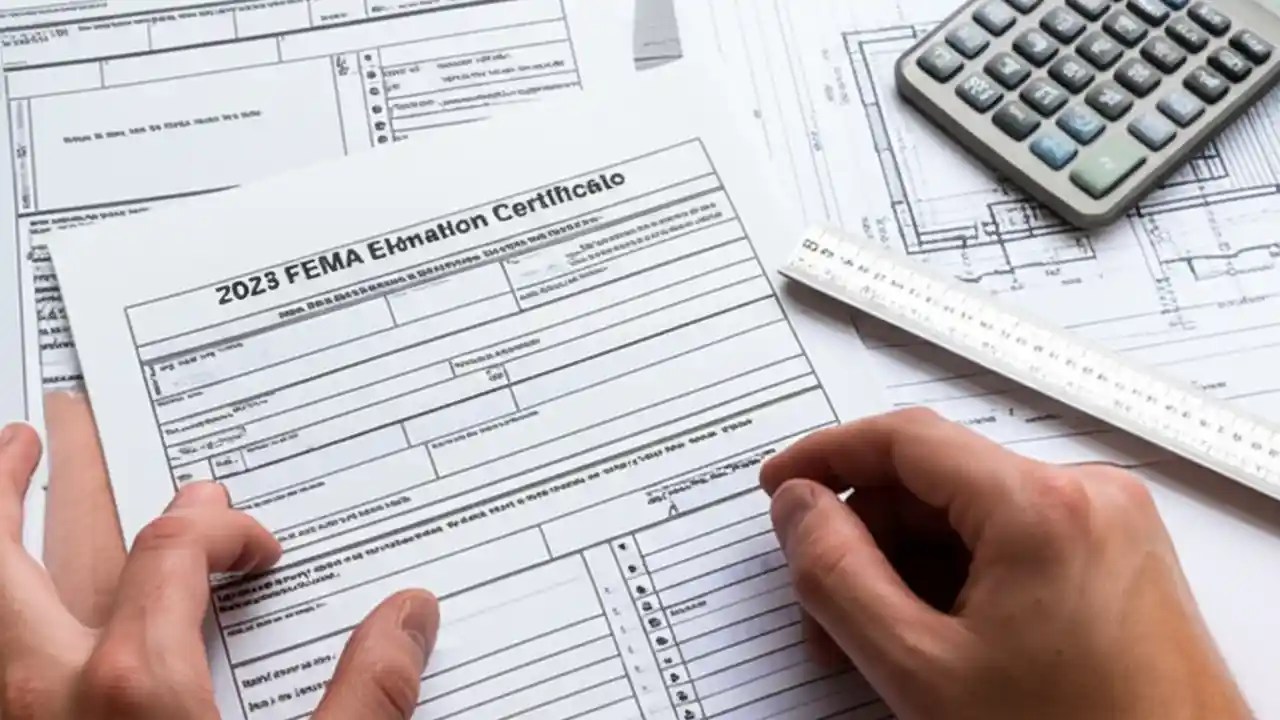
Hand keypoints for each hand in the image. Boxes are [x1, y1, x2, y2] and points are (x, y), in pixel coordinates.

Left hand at [0, 394, 438, 718]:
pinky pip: (4, 670)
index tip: (258, 550)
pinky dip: (12, 628)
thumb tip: (411, 614)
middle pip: (6, 563)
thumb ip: (365, 693)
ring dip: (0, 552)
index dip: (222, 532)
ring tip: (6, 501)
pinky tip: (35, 632)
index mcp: (131, 682)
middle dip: (10, 489)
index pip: (170, 556)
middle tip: (25, 436)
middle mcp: (48, 696)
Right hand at [761, 408, 1249, 719]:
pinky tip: (933, 644)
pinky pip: (1013, 545)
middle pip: (936, 484)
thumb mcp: (922, 670)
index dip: (826, 457)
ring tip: (876, 645)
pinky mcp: (1118, 561)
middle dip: (866, 542)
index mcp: (1045, 507)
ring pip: (971, 520)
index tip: (782, 485)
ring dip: (908, 571)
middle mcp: (1090, 499)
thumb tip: (799, 508)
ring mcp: (1111, 529)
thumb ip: (837, 576)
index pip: (906, 439)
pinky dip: (960, 583)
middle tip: (822, 605)